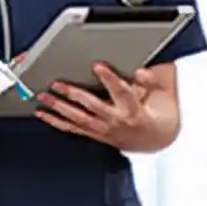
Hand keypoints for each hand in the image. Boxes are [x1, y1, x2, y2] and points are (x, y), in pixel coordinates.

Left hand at [34, 62, 159, 148]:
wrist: (155, 140)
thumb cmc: (158, 112)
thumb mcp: (163, 93)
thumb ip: (152, 80)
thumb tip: (140, 71)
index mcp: (134, 109)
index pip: (122, 92)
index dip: (109, 78)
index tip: (98, 66)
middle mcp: (116, 121)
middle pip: (93, 106)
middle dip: (74, 94)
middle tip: (58, 83)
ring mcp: (104, 130)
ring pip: (78, 119)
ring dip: (59, 108)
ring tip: (44, 96)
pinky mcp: (95, 134)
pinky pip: (73, 128)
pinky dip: (55, 121)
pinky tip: (42, 113)